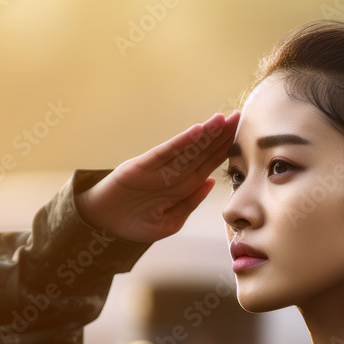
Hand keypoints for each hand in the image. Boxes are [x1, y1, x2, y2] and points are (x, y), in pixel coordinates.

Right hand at [76, 111, 239, 243]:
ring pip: (187, 148)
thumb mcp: (169, 222)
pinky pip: (165, 152)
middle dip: (220, 136)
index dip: (223, 150)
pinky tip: (197, 131)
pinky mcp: (141, 166)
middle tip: (238, 117)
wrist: (102, 227)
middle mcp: (172, 174)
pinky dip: (181, 142)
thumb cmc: (134, 225)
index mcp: (181, 187)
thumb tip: (210, 182)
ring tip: (222, 119)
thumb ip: (189, 203)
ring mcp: (157, 168)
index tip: (241, 135)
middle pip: (201, 152)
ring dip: (205, 134)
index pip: (207, 164)